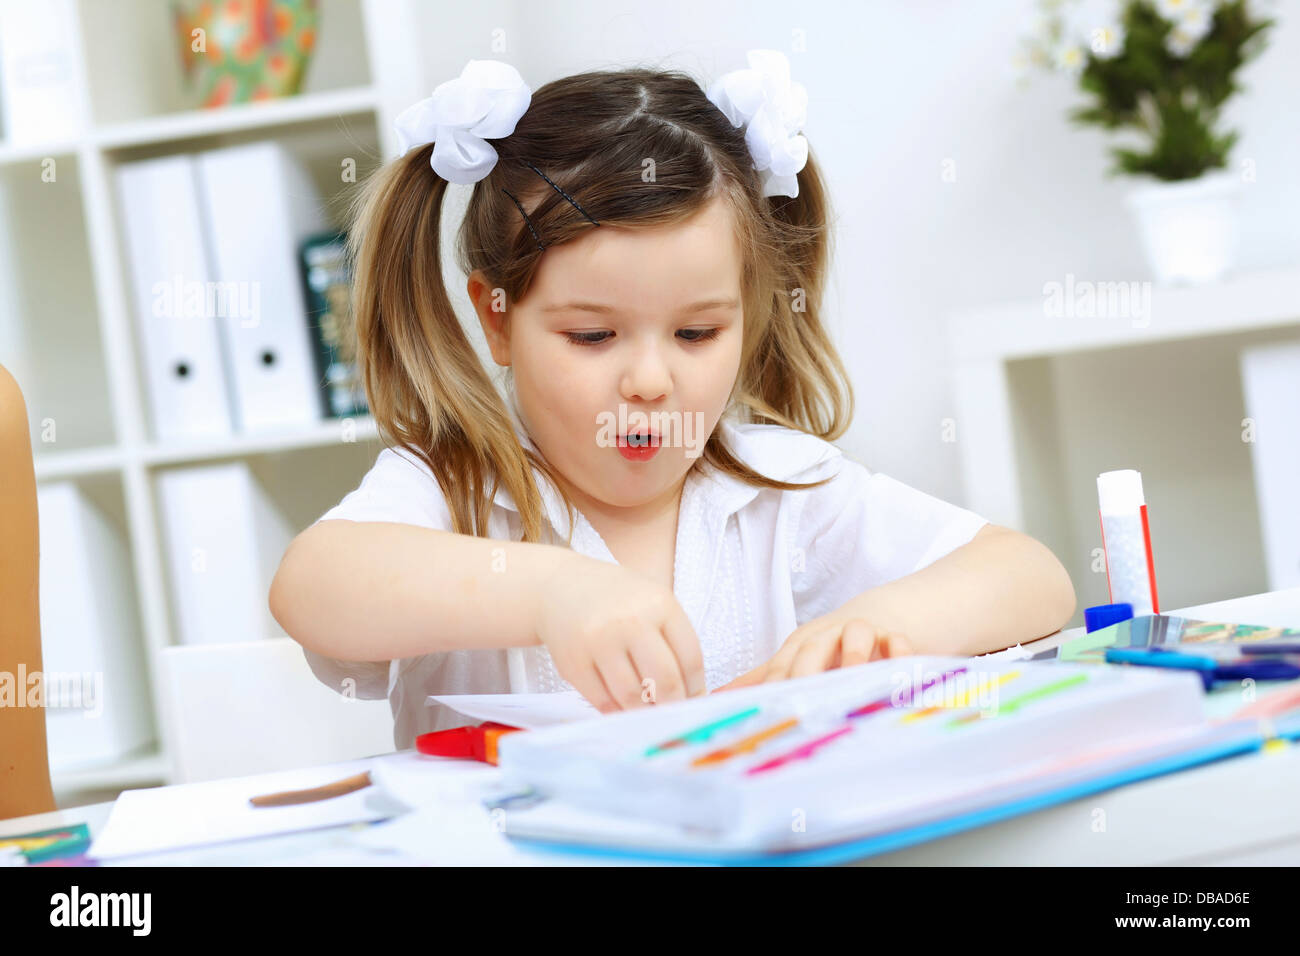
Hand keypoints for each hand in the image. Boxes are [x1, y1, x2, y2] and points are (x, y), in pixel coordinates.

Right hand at [534, 552, 705, 712]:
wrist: (560, 586)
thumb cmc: (617, 599)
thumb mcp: (653, 602)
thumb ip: (674, 640)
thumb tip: (692, 696)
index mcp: (660, 603)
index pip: (690, 659)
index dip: (696, 688)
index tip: (694, 700)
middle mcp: (630, 620)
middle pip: (665, 681)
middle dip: (674, 705)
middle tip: (673, 714)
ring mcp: (599, 641)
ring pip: (633, 697)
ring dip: (645, 713)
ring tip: (648, 711)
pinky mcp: (573, 663)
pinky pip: (603, 702)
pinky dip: (618, 711)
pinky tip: (623, 706)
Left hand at [714, 617, 913, 692]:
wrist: (877, 615)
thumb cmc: (829, 647)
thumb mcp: (794, 659)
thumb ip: (761, 678)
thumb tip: (717, 696)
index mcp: (799, 646)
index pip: (781, 666)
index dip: (773, 687)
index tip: (766, 713)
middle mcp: (827, 637)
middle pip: (811, 648)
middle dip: (804, 671)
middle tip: (801, 699)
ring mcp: (861, 634)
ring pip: (855, 635)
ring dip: (852, 655)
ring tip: (850, 676)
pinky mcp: (893, 636)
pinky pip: (896, 640)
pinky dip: (897, 652)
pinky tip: (897, 670)